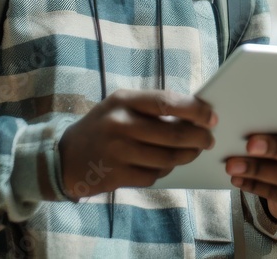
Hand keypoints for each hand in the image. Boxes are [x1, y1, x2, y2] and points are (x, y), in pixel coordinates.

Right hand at [58, 89, 216, 198]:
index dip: (194, 110)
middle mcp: (119, 124)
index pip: (167, 101)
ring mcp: (117, 152)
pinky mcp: (116, 176)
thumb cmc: (103, 127)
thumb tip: (194, 114)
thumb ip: (151, 108)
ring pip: (167, 158)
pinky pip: (153, 175)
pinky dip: (165, 171)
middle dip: (198, 138)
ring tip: (193, 152)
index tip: (211, 116)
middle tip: (209, 139)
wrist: (65, 158)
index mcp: (123, 100)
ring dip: (186, 156)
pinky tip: (165, 165)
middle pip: (172, 133)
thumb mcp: (120, 106)